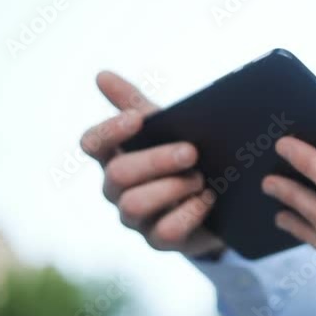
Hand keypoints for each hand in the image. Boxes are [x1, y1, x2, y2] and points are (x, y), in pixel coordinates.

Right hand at [80, 71, 224, 257]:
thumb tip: (101, 75)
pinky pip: (165, 232)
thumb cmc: (183, 157)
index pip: (92, 143)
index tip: (137, 119)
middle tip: (191, 151)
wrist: (223, 196)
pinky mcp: (159, 241)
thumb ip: (134, 103)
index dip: (109, 132)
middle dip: (155, 161)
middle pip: (117, 175)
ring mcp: (135, 219)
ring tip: (201, 177)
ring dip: (172, 188)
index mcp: (115, 156)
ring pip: (134, 206)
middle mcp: (117, 189)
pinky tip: (208, 198)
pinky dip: (189, 212)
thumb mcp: (166, 127)